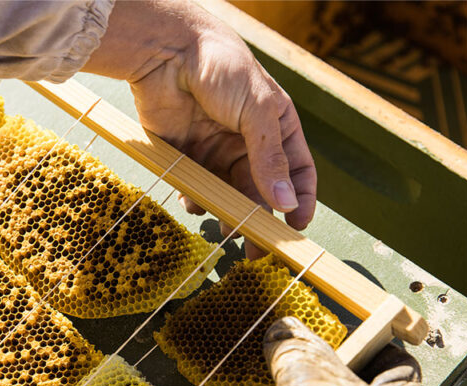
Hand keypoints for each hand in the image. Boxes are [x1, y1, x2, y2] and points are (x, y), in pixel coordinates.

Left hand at [84, 0, 316, 257]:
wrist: (167, 52)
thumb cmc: (222, 69)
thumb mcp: (257, 110)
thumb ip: (269, 158)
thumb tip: (285, 204)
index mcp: (276, 129)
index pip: (297, 173)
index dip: (299, 202)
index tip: (295, 230)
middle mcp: (249, 144)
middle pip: (260, 193)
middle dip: (260, 222)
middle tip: (257, 251)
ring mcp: (216, 151)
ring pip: (227, 195)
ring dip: (227, 216)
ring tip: (224, 232)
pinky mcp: (186, 155)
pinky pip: (195, 188)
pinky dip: (196, 201)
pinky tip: (193, 203)